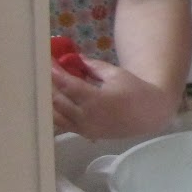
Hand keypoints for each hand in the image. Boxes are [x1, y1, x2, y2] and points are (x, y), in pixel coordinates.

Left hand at [51, 57, 180, 138]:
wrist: (150, 115)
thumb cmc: (135, 91)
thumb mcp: (115, 74)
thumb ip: (92, 66)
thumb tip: (73, 57)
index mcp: (97, 100)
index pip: (67, 84)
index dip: (53, 72)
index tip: (44, 60)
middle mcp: (87, 117)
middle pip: (56, 100)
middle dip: (47, 83)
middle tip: (41, 70)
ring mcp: (85, 128)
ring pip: (55, 114)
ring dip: (48, 99)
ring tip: (44, 85)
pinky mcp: (85, 133)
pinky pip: (63, 123)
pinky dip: (54, 111)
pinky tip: (50, 100)